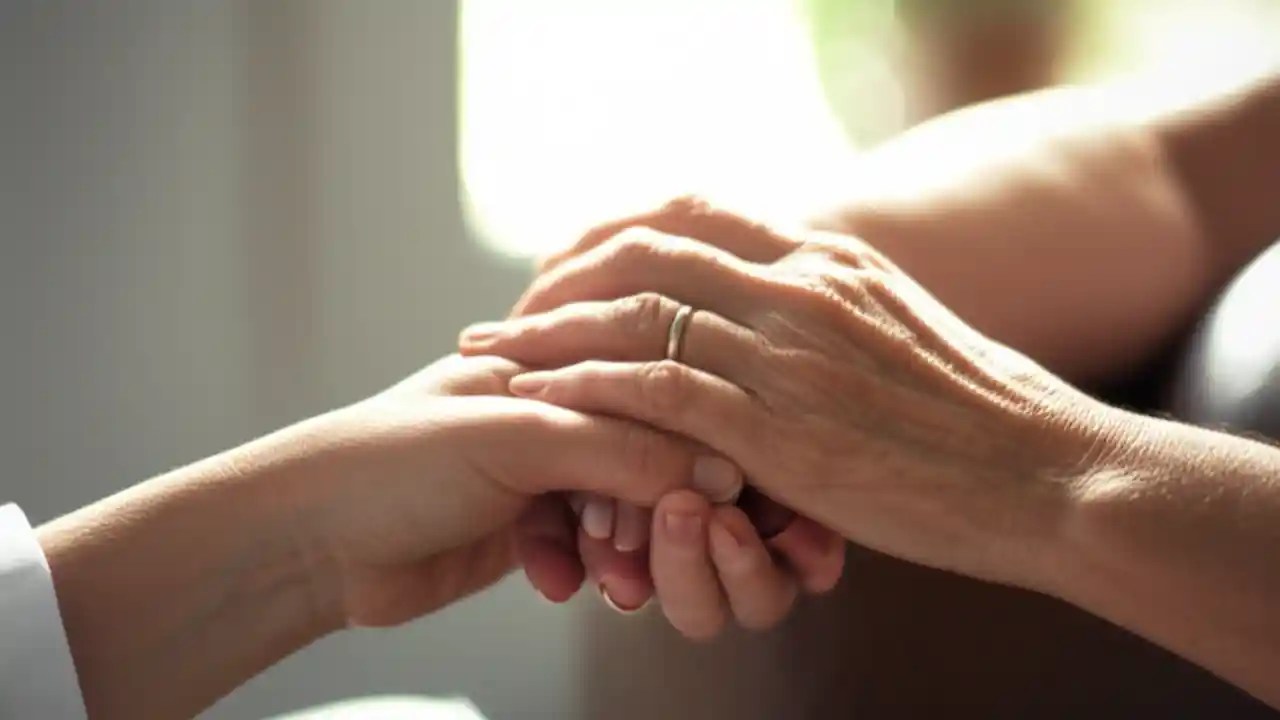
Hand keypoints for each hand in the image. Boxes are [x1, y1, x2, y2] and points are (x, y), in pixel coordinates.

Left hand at [283, 354, 718, 627]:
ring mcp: (530, 472)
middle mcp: (543, 411)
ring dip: (618, 549)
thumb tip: (720, 471)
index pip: (647, 391)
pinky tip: (558, 582)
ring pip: (614, 508)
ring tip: (608, 579)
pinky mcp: (518, 529)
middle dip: (650, 509)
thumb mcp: (516, 440)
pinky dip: (579, 568)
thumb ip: (622, 449)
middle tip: (646, 548)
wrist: (305, 542)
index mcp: (543, 362)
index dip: (685, 444)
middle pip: (638, 455)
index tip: (714, 495)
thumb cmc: (392, 462)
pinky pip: (580, 547)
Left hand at [461, 199, 1121, 591]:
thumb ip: (831, 306)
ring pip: (631, 313)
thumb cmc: (981, 415)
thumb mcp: (901, 327)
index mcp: (827, 256)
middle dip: (561, 275)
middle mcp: (797, 286)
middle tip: (515, 310)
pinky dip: (586, 387)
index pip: (689, 213)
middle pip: (641, 250)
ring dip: (550, 330)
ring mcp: (784, 351)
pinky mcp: (777, 425)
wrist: (1048, 473)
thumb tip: (778, 304)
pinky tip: (545, 400)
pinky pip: (653, 387)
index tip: (568, 264)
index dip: (611, 232)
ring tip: (495, 352)